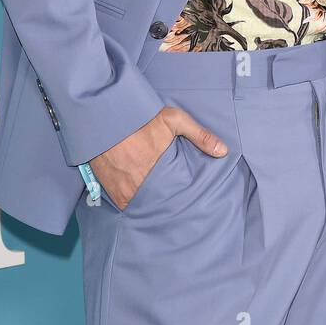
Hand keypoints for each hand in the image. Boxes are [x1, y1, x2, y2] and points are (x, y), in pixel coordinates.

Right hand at [90, 106, 227, 211]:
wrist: (102, 118)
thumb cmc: (139, 119)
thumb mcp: (173, 120)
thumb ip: (200, 135)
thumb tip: (223, 151)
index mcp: (160, 171)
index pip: (178, 195)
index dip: (183, 197)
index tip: (189, 198)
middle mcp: (141, 186)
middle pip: (160, 204)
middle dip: (167, 203)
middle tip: (174, 203)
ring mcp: (124, 191)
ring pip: (143, 206)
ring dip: (150, 204)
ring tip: (159, 201)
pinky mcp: (112, 191)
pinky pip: (125, 205)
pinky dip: (132, 202)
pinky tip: (139, 196)